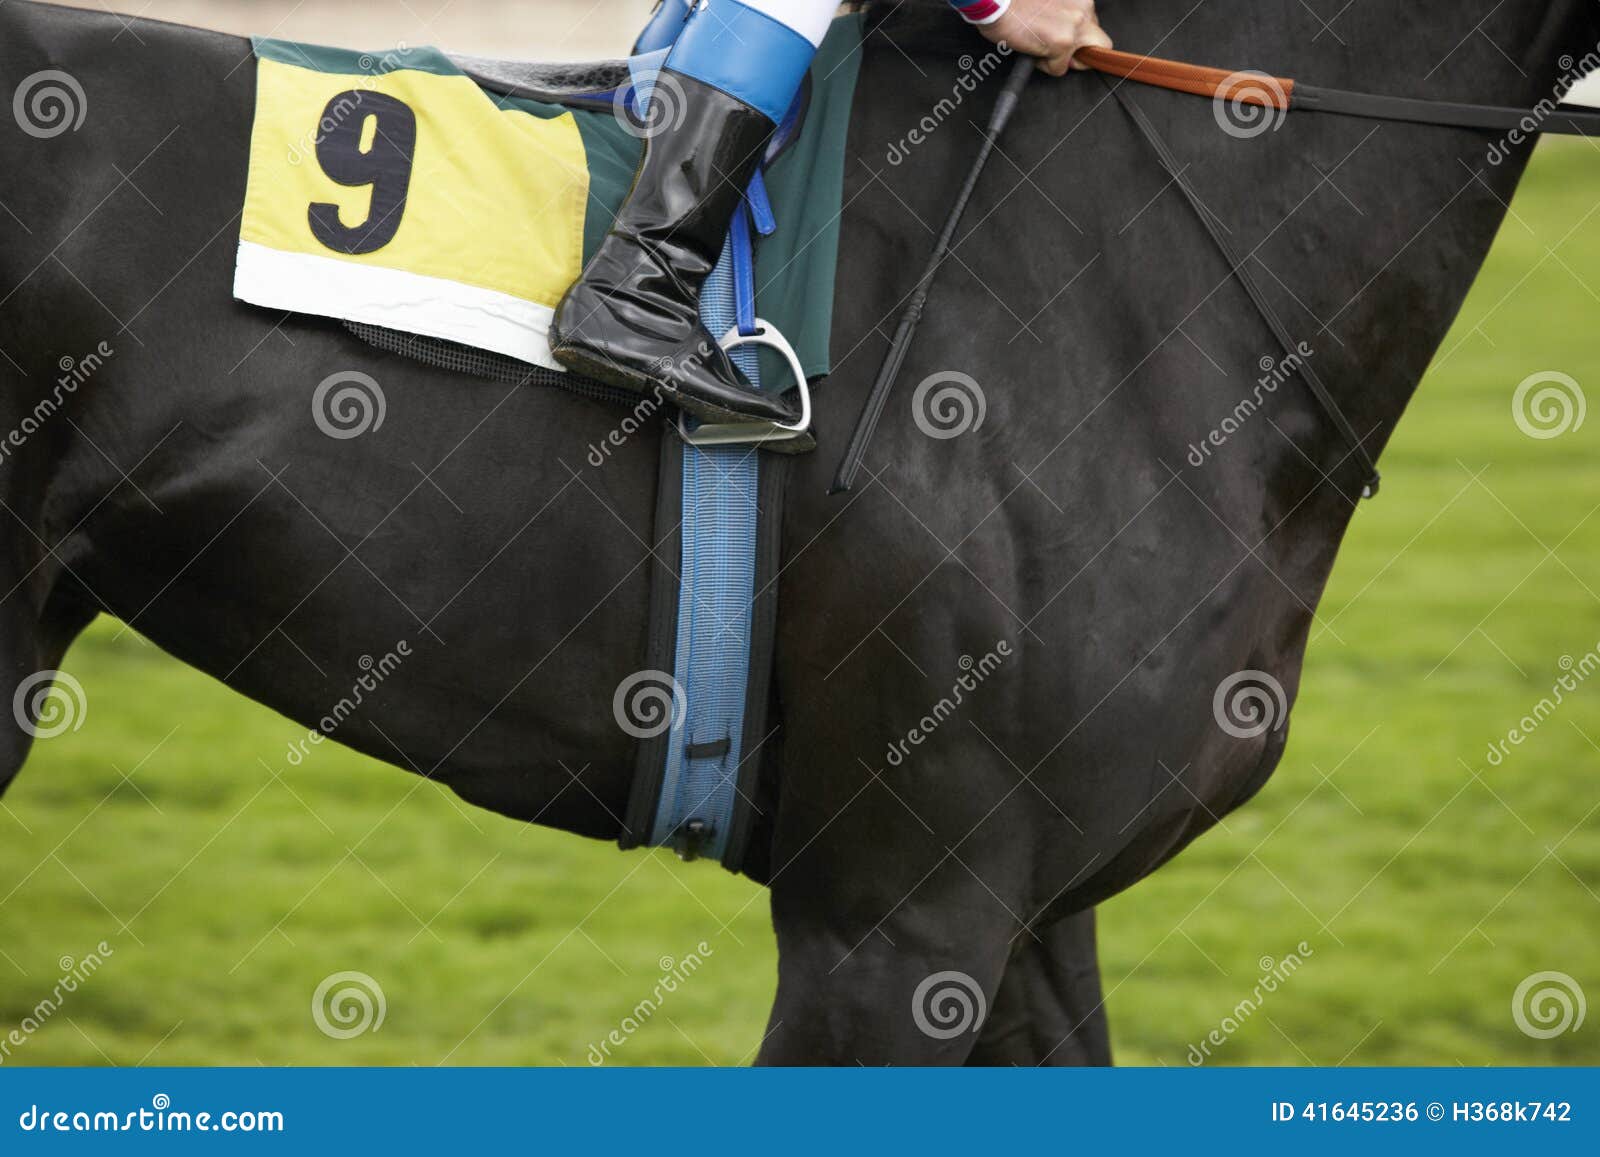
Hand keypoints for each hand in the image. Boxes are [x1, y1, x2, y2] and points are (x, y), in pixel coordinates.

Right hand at [978, 0, 1112, 76]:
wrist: (996, 1)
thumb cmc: (1014, 0)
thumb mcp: (1049, 1)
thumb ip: (1064, 13)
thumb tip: (1070, 35)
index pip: (1094, 21)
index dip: (1083, 35)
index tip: (1074, 41)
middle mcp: (1083, 7)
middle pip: (1101, 42)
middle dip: (1083, 51)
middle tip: (1062, 50)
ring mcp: (1074, 26)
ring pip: (1082, 58)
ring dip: (1063, 58)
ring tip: (1041, 46)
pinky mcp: (1062, 44)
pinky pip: (1060, 69)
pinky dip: (1045, 66)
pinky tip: (1032, 50)